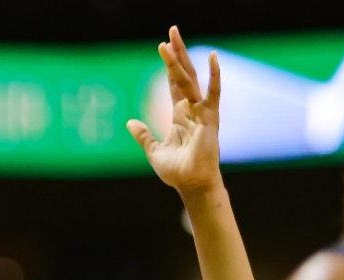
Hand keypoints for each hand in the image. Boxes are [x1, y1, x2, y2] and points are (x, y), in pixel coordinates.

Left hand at [127, 27, 222, 196]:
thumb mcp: (153, 151)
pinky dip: (214, 76)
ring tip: (173, 38)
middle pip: (183, 74)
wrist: (191, 185)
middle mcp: (191, 109)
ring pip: (190, 79)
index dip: (168, 66)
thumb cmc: (177, 171)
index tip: (163, 46)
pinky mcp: (210, 118)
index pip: (173, 83)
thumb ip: (143, 136)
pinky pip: (213, 93)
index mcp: (179, 115)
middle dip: (176, 53)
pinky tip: (213, 57)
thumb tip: (130, 122)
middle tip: (171, 30)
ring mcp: (202, 112)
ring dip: (181, 59)